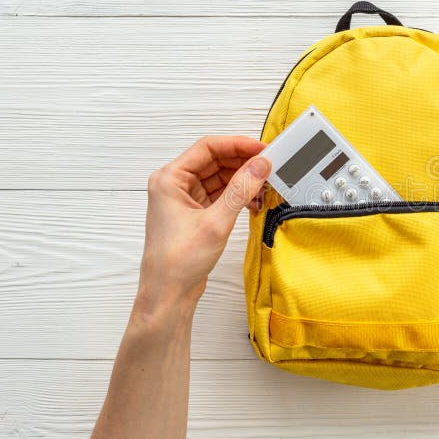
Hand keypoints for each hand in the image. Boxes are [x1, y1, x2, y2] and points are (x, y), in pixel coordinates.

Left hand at [139, 136, 270, 307]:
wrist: (168, 293)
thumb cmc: (177, 262)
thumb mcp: (216, 222)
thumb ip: (241, 190)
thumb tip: (259, 166)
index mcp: (169, 179)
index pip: (208, 148)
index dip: (237, 145)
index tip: (261, 149)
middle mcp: (175, 185)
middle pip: (215, 161)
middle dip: (243, 163)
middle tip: (269, 167)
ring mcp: (184, 199)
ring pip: (220, 177)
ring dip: (243, 181)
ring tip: (265, 187)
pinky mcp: (195, 213)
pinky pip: (220, 194)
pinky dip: (238, 195)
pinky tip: (253, 202)